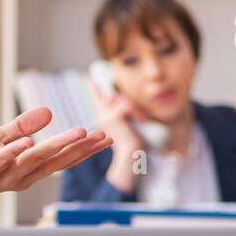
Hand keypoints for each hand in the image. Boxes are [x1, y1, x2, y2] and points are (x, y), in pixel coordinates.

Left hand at [0, 107, 110, 223]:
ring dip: (55, 147)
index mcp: (25, 168)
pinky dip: (12, 153)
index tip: (104, 137)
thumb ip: (22, 126)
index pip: (59, 158)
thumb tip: (49, 112)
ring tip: (78, 133)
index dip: (82, 148)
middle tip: (101, 136)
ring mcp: (0, 176)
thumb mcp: (0, 138)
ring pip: (32, 160)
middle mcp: (18, 176)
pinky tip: (27, 142)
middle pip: (53, 161)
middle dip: (78, 148)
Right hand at [89, 80, 148, 194]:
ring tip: (142, 120)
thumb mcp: (126, 124)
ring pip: (121, 100)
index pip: (98, 100)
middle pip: (115, 96)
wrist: (131, 154)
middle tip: (140, 116)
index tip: (93, 81)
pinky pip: (126, 105)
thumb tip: (119, 99)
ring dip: (134, 109)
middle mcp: (100, 116)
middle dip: (128, 103)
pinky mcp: (113, 117)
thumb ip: (122, 112)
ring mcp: (105, 116)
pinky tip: (141, 120)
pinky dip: (136, 112)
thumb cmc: (132, 142)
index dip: (96, 91)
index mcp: (102, 118)